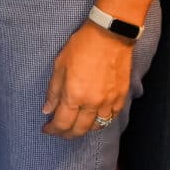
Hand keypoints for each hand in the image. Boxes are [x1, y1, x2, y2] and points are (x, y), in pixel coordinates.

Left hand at [42, 21, 133, 138]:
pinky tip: (95, 118)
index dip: (53, 130)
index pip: (62, 123)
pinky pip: (111, 117)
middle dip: (67, 134)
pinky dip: (102, 121)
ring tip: (76, 126)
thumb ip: (53, 91)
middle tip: (59, 132)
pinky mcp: (121, 97)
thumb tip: (47, 110)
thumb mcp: (60, 65)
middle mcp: (93, 103)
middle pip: (79, 130)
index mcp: (75, 95)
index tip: (47, 129)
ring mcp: (109, 101)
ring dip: (84, 130)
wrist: (110, 35)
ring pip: (97, 126)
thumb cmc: (82, 46)